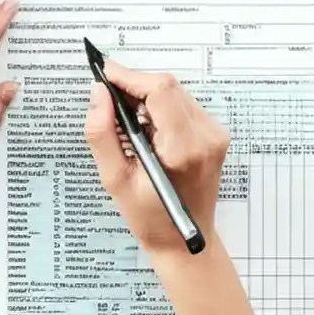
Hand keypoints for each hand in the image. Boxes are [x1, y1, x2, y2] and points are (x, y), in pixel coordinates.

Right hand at [83, 63, 229, 254]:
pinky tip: (145, 127)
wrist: (184, 242)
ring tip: (124, 117)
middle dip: (135, 85)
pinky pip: (184, 105)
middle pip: (168, 87)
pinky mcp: (215, 134)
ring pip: (176, 92)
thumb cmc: (149, 218)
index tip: (104, 72)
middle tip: (107, 97)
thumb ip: (102, 134)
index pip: (160, 90)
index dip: (130, 76)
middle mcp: (206, 136)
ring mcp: (215, 134)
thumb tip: (98, 93)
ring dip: (147, 95)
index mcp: (184, 149)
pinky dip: (161, 107)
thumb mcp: (115, 180)